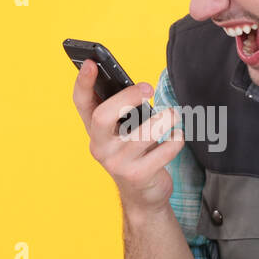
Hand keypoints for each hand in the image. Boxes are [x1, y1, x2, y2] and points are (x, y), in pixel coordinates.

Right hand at [71, 60, 183, 212]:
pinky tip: (177, 136)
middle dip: (127, 98)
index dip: (83, 82)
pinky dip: (175, 140)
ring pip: (142, 134)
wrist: (143, 195)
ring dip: (164, 120)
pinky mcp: (137, 176)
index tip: (91, 63)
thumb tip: (140, 88)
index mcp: (95, 130)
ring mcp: (117, 163)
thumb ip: (125, 111)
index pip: (81, 103)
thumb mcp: (124, 131)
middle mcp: (100, 147)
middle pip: (103, 116)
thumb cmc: (137, 153)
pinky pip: (163, 151)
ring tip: (174, 114)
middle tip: (148, 88)